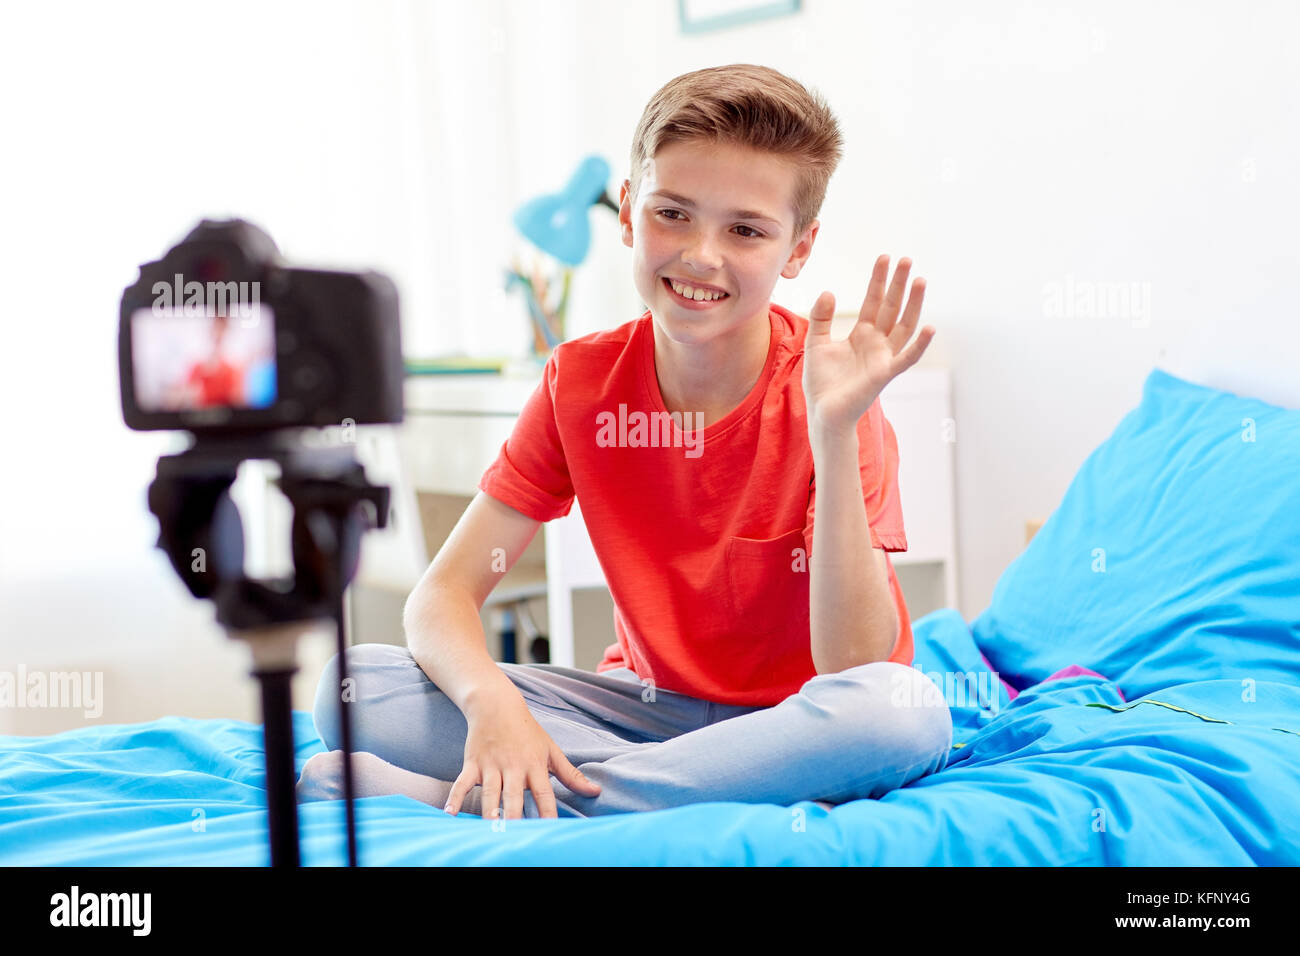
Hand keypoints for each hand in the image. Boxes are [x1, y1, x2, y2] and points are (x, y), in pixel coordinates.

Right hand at [443, 690, 600, 819]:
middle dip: (515, 816)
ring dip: (489, 811)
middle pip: (514, 796)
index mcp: (534, 765)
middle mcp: (513, 767)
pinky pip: (461, 783)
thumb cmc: (528, 732)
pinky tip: (450, 814)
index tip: (550, 830)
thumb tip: (595, 792)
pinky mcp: (472, 763)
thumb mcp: (551, 751)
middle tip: (515, 837)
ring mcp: (491, 765)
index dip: (547, 812)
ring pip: (489, 792)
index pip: (543, 793)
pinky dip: (454, 797)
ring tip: (489, 830)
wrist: (497, 705)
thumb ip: (571, 775)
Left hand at [802, 255, 934, 434]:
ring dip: (914, 304)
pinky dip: (920, 345)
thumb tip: (829, 291)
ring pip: (904, 326)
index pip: (873, 301)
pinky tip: (930, 327)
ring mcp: (883, 357)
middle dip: (899, 284)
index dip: (878, 280)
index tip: (885, 258)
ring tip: (920, 281)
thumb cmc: (821, 382)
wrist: (822, 412)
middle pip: (891, 308)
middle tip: (907, 260)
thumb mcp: (815, 343)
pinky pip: (906, 358)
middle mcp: (876, 342)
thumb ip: (821, 317)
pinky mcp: (885, 374)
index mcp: (862, 334)